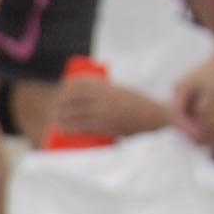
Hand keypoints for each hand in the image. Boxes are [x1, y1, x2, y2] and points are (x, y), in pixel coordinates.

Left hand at [50, 71, 168, 143]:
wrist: (157, 119)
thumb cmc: (141, 106)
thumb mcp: (123, 92)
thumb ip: (108, 92)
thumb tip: (90, 96)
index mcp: (108, 87)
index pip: (79, 84)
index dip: (67, 88)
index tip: (62, 93)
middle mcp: (103, 97)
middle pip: (73, 99)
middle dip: (61, 104)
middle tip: (56, 110)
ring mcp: (103, 112)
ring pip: (74, 114)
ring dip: (61, 118)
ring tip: (56, 121)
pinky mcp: (106, 126)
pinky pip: (82, 127)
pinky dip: (69, 128)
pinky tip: (62, 130)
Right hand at [168, 53, 213, 143]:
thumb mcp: (213, 93)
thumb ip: (204, 109)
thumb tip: (198, 122)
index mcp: (180, 88)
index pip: (178, 112)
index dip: (185, 127)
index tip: (193, 138)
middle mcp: (180, 88)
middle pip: (181, 112)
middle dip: (188, 126)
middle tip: (196, 142)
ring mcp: (187, 89)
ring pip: (187, 110)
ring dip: (193, 122)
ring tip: (199, 136)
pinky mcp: (196, 90)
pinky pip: (194, 106)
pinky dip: (198, 116)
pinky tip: (205, 125)